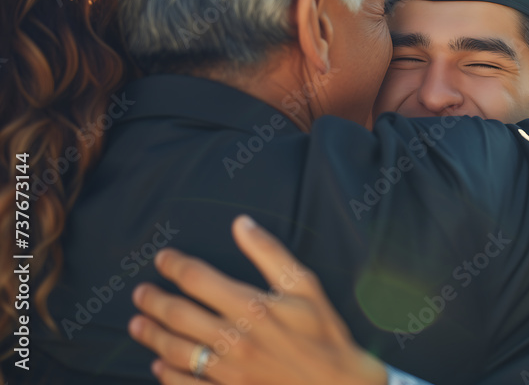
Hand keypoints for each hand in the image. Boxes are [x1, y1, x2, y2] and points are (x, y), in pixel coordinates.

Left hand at [128, 215, 386, 384]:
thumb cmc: (324, 334)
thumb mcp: (306, 287)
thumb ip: (270, 254)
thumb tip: (242, 224)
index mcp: (251, 307)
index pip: (197, 279)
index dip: (174, 266)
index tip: (163, 259)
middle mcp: (234, 338)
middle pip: (177, 314)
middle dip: (153, 300)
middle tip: (140, 293)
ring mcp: (228, 370)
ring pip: (174, 349)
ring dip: (151, 335)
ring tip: (138, 323)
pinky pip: (186, 384)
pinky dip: (166, 374)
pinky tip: (159, 365)